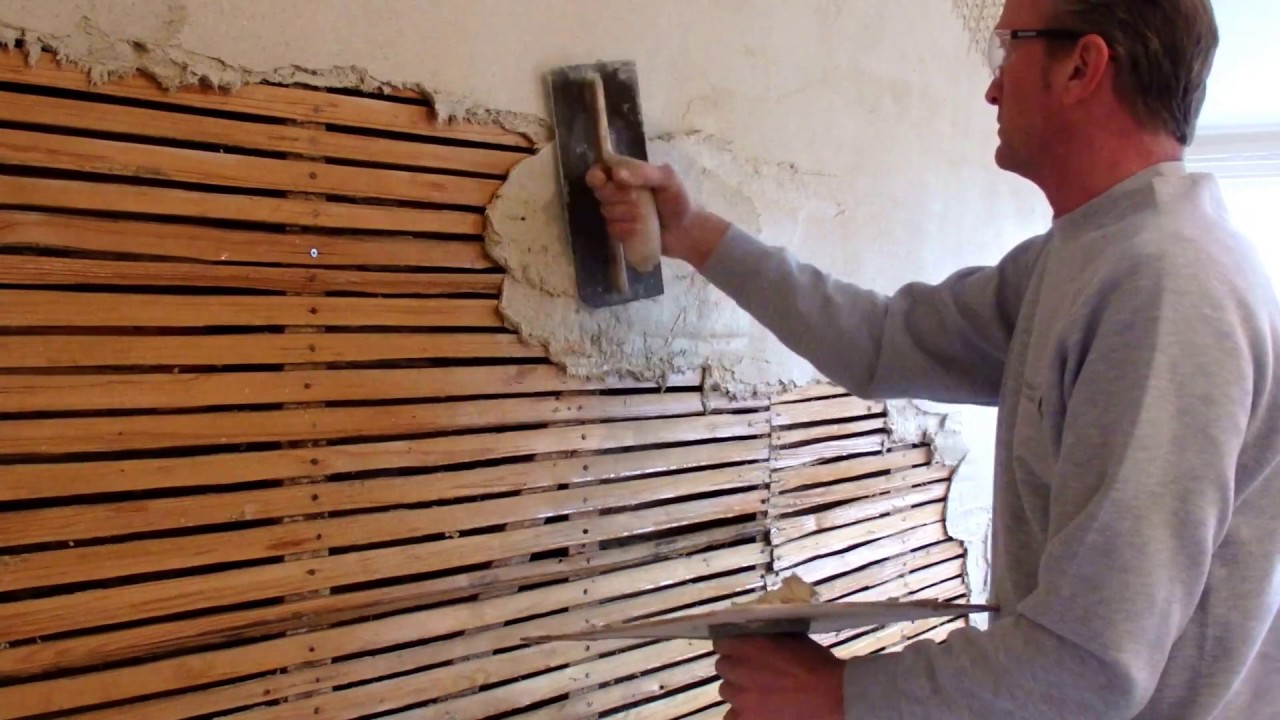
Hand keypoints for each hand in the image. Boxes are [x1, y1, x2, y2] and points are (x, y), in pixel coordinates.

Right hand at [585, 158, 728, 269]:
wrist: (687, 231)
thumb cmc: (678, 200)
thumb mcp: (667, 179)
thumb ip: (644, 173)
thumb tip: (616, 174)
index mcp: (628, 173)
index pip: (601, 170)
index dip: (596, 176)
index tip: (601, 181)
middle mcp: (620, 191)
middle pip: (601, 192)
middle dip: (618, 197)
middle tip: (638, 200)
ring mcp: (619, 212)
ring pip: (606, 211)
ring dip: (625, 215)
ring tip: (643, 217)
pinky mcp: (621, 231)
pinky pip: (611, 229)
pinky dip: (624, 230)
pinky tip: (638, 230)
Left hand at [713, 635, 845, 719]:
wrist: (833, 696)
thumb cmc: (817, 664)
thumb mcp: (793, 638)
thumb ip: (770, 635)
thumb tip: (759, 632)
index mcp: (747, 644)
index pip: (722, 642)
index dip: (733, 647)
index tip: (743, 651)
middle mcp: (737, 669)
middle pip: (723, 667)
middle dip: (736, 668)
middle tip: (755, 673)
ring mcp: (739, 697)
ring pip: (727, 691)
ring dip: (739, 691)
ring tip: (760, 694)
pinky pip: (731, 716)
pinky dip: (742, 715)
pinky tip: (758, 713)